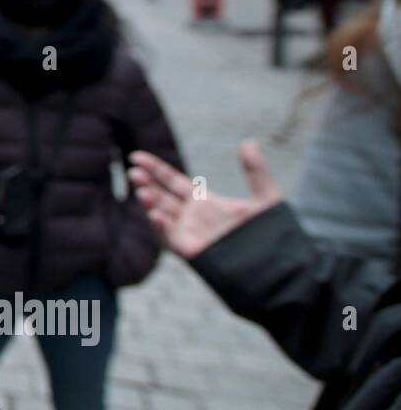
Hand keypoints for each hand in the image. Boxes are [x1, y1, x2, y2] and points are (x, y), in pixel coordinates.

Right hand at [127, 140, 282, 259]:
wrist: (276, 268)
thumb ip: (255, 170)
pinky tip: (155, 214)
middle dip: (146, 183)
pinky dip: (160, 226)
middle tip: (133, 170)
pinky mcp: (190, 250)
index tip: (137, 157)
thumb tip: (248, 142)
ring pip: (160, 214)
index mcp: (202, 201)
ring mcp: (188, 233)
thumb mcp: (265, 198)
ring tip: (140, 189)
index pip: (171, 181)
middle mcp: (190, 216)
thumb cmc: (270, 236)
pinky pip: (169, 238)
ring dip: (149, 202)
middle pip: (160, 195)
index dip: (154, 168)